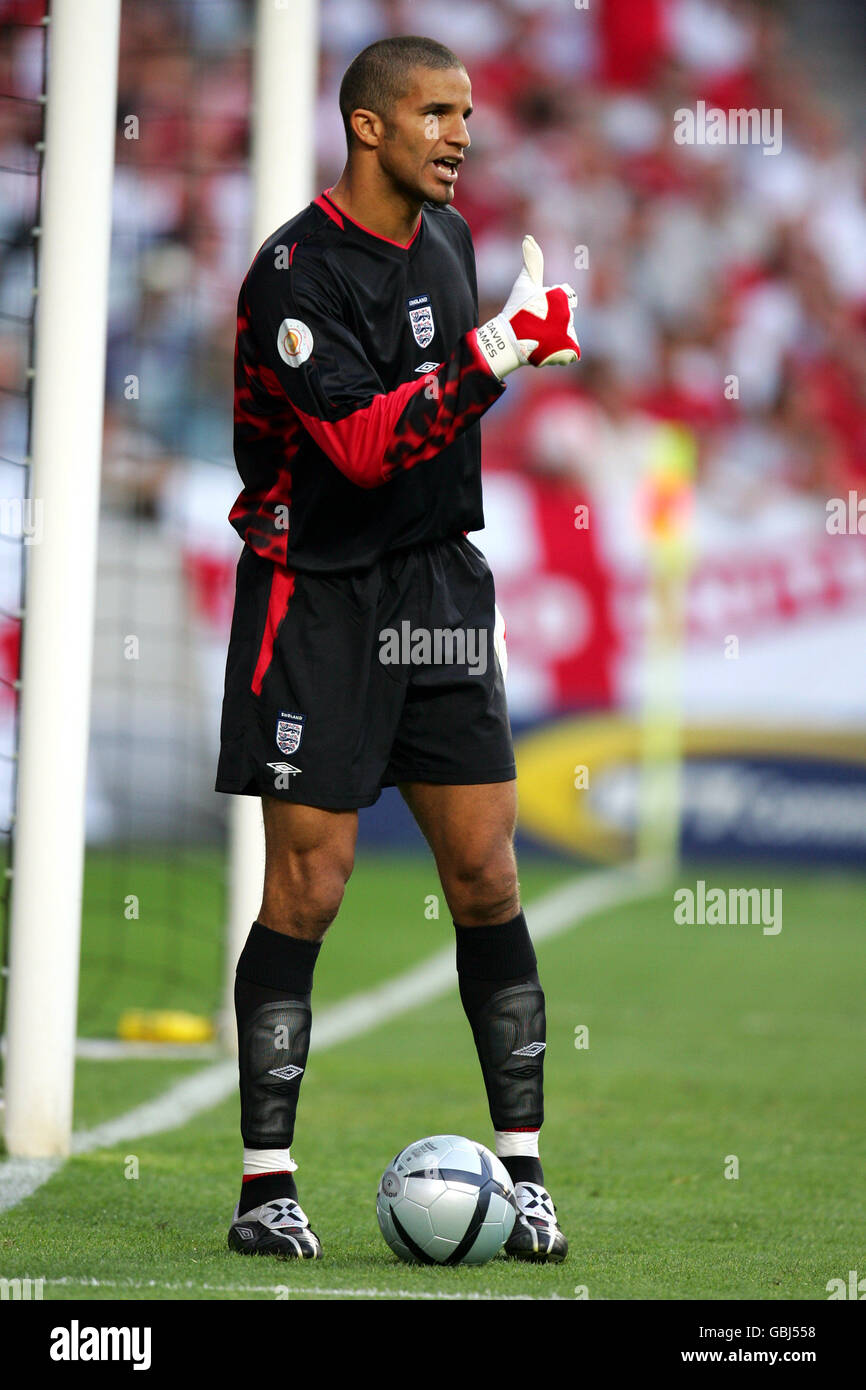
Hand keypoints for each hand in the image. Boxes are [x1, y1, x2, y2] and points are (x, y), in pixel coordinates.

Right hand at [475, 236, 580, 379]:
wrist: (506, 342)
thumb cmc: (515, 310)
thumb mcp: (524, 283)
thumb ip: (532, 260)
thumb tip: (529, 237)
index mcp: (561, 297)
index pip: (565, 297)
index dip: (549, 303)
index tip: (536, 310)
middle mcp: (568, 315)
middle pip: (565, 317)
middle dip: (552, 322)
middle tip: (534, 326)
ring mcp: (567, 335)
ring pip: (568, 334)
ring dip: (556, 338)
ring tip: (538, 339)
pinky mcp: (567, 352)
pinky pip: (572, 353)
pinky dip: (562, 354)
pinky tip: (547, 350)